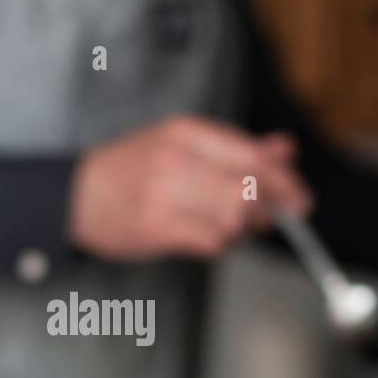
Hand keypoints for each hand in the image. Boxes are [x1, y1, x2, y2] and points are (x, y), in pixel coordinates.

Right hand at [68, 116, 312, 259]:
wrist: (76, 195)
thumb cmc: (132, 171)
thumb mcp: (183, 146)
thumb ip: (237, 148)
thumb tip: (286, 150)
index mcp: (187, 133)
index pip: (252, 155)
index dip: (285, 182)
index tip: (301, 200)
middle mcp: (176, 159)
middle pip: (248, 189)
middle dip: (270, 211)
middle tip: (271, 220)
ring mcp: (163, 194)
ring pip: (233, 218)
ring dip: (244, 231)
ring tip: (233, 229)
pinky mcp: (155, 227)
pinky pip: (210, 241)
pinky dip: (221, 244)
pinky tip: (211, 238)